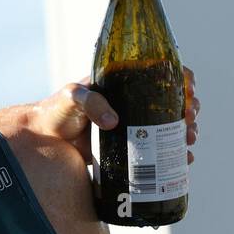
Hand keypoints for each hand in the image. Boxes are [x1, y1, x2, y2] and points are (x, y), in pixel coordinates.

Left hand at [36, 67, 199, 164]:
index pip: (163, 73)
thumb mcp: (71, 98)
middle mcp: (134, 102)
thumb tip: (114, 121)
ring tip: (189, 140)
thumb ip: (89, 102)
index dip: (183, 80)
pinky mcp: (131, 147)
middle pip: (174, 101)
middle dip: (189, 110)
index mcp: (125, 82)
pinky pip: (159, 149)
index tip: (189, 93)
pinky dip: (174, 154)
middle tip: (189, 121)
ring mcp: (134, 125)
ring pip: (171, 125)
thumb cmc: (56, 111)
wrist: (44, 137)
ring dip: (186, 131)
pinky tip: (183, 160)